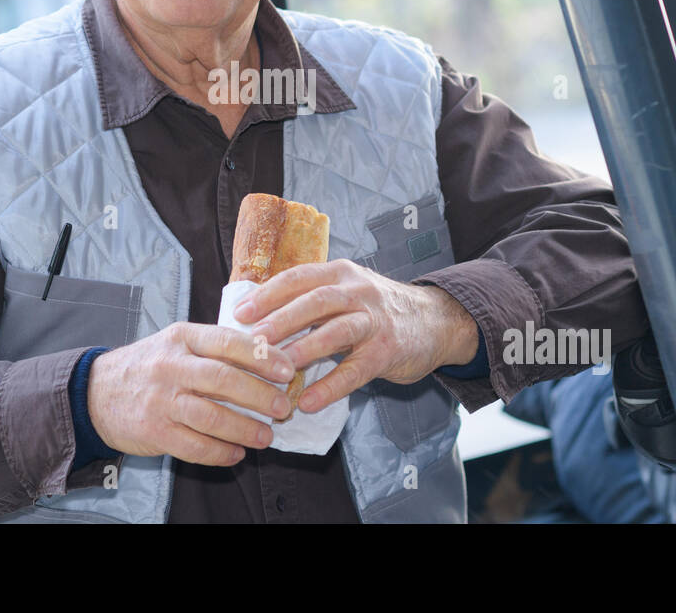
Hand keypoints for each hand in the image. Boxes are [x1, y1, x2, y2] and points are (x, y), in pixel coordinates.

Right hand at [87, 322, 296, 465]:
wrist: (95, 392)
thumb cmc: (148, 365)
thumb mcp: (177, 343)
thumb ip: (214, 347)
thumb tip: (267, 356)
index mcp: (182, 338)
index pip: (229, 342)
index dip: (263, 356)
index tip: (288, 370)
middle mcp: (171, 366)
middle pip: (224, 380)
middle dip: (260, 395)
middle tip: (283, 407)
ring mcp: (161, 401)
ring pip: (212, 417)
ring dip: (245, 429)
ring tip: (266, 436)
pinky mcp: (155, 431)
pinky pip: (195, 446)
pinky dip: (221, 452)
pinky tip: (237, 453)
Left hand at [233, 259, 478, 413]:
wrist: (435, 320)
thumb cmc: (376, 309)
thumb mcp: (346, 291)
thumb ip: (310, 300)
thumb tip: (257, 319)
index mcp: (339, 273)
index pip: (298, 277)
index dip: (268, 294)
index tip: (239, 313)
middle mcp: (358, 291)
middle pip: (315, 301)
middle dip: (281, 319)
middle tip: (252, 339)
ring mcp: (374, 320)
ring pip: (336, 332)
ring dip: (303, 349)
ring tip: (276, 369)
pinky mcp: (388, 351)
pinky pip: (356, 370)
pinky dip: (331, 386)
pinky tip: (308, 401)